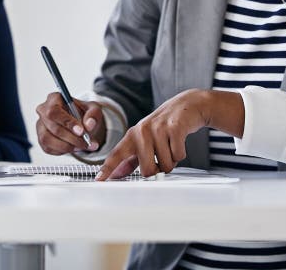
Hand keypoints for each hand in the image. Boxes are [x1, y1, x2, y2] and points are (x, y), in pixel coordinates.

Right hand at [36, 92, 104, 153]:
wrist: (80, 124)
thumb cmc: (84, 113)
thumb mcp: (93, 109)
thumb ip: (93, 114)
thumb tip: (89, 124)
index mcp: (54, 98)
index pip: (55, 111)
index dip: (67, 122)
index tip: (81, 131)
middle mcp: (43, 111)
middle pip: (52, 127)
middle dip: (71, 138)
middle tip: (86, 143)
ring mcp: (40, 125)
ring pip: (47, 139)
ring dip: (66, 146)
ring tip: (81, 146)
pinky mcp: (41, 139)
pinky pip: (48, 148)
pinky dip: (62, 151)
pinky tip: (73, 147)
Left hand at [95, 89, 243, 179]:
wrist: (186, 105)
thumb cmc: (164, 125)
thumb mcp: (145, 138)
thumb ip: (131, 158)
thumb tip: (118, 174)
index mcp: (133, 135)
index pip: (117, 154)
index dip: (107, 168)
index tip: (99, 180)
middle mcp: (142, 131)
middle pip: (147, 170)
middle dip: (157, 169)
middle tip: (161, 155)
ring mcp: (158, 129)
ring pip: (165, 165)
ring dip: (171, 160)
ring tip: (170, 144)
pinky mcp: (174, 128)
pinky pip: (178, 156)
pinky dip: (181, 153)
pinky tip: (178, 140)